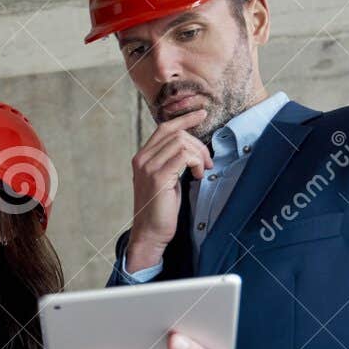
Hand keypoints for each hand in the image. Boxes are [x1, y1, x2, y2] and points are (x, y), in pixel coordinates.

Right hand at [126, 108, 211, 270]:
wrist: (150, 233)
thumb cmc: (161, 209)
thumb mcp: (166, 179)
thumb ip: (171, 161)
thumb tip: (192, 146)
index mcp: (142, 157)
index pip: (164, 128)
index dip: (184, 119)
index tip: (201, 114)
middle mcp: (142, 159)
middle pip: (176, 133)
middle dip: (198, 143)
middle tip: (207, 162)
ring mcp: (148, 167)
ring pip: (181, 142)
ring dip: (199, 154)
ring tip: (202, 170)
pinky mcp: (158, 177)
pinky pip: (184, 155)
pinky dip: (196, 162)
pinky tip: (198, 175)